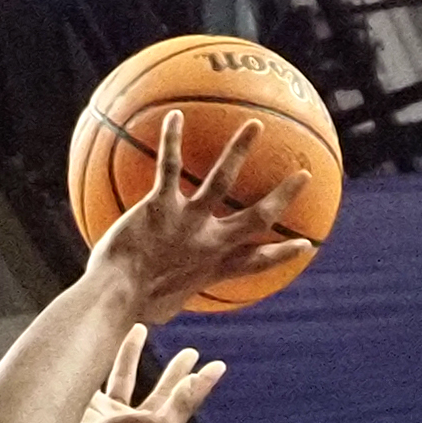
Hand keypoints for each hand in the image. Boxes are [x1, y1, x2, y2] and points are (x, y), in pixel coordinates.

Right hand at [68, 329, 223, 422]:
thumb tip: (197, 380)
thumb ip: (179, 404)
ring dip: (131, 353)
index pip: (184, 400)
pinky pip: (94, 378)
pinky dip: (98, 360)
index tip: (219, 365)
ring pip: (123, 377)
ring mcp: (108, 415)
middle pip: (161, 390)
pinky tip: (98, 344)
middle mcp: (135, 422)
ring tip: (139, 326)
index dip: (201, 383)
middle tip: (190, 352)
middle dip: (175, 371)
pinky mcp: (82, 408)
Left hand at [88, 117, 312, 326]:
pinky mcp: (161, 207)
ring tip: (255, 125)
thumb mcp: (163, 305)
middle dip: (283, 197)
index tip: (306, 244)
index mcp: (213, 268)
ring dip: (239, 152)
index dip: (282, 254)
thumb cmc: (131, 306)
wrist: (115, 298)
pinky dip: (172, 140)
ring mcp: (188, 222)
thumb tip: (164, 303)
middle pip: (257, 217)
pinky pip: (169, 167)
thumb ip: (172, 292)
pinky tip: (175, 116)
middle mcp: (209, 243)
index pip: (257, 262)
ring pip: (221, 182)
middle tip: (304, 174)